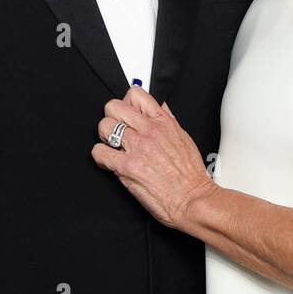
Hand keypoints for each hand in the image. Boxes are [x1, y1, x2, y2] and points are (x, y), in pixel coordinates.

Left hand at [91, 85, 216, 230]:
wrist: (192, 199)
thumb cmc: (191, 175)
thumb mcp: (183, 138)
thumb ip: (168, 120)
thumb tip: (160, 108)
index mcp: (163, 122)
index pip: (135, 94)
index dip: (126, 102)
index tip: (126, 113)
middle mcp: (149, 131)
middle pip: (114, 107)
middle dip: (111, 118)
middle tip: (116, 131)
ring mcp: (137, 148)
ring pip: (105, 127)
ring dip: (104, 137)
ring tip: (112, 147)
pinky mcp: (127, 167)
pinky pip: (100, 153)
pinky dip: (100, 157)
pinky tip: (109, 162)